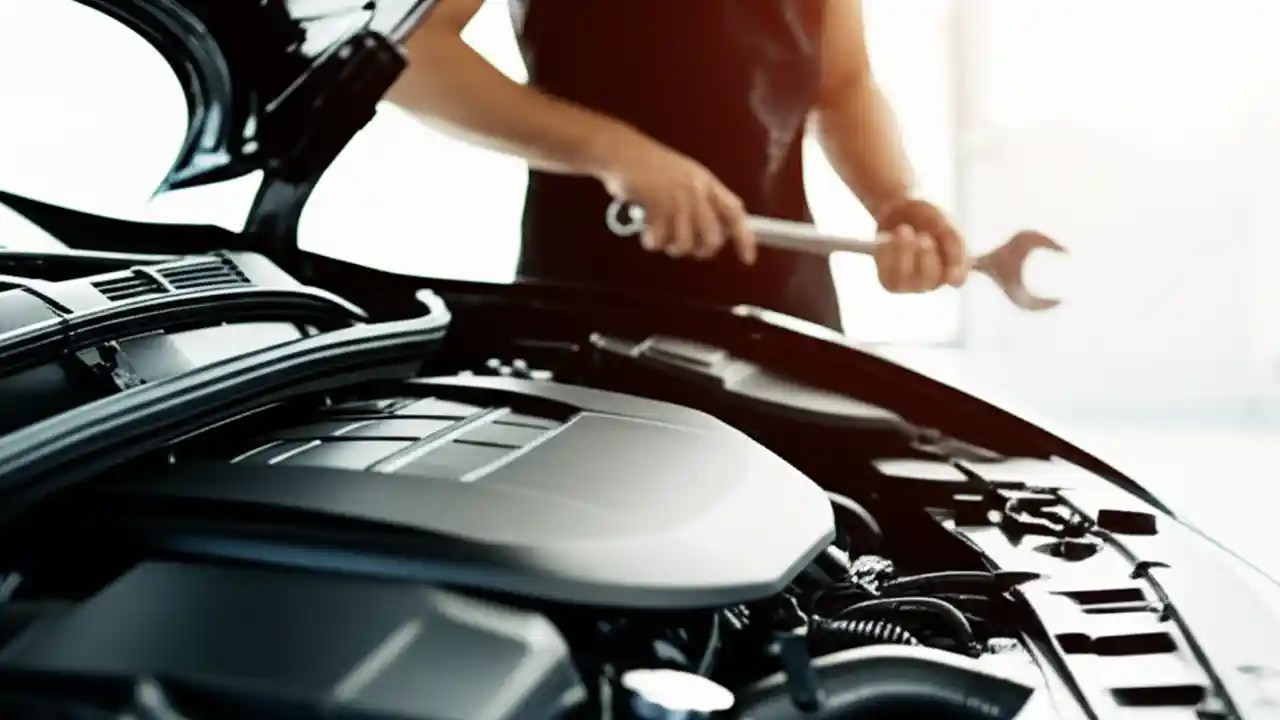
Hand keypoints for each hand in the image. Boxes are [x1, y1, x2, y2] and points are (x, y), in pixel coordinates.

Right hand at [594, 128, 756, 263]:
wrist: (623, 153)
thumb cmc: (651, 166)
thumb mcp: (687, 176)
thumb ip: (705, 199)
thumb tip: (723, 225)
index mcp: (707, 183)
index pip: (735, 213)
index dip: (744, 238)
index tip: (748, 259)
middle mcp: (696, 192)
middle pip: (712, 239)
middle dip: (699, 250)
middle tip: (684, 246)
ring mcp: (676, 199)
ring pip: (684, 244)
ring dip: (671, 246)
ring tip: (660, 235)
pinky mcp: (655, 206)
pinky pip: (660, 240)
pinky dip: (652, 242)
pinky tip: (646, 231)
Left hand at [871, 198, 968, 292]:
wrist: (899, 211)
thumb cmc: (927, 220)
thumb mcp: (943, 223)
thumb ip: (952, 243)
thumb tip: (956, 270)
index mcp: (951, 268)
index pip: (957, 278)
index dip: (954, 274)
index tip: (949, 266)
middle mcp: (930, 281)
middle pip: (929, 279)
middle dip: (925, 256)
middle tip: (923, 236)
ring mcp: (908, 284)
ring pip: (904, 278)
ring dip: (904, 252)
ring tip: (904, 230)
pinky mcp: (888, 281)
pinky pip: (885, 272)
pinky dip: (886, 251)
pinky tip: (889, 237)